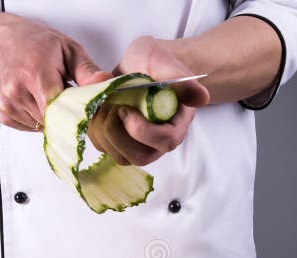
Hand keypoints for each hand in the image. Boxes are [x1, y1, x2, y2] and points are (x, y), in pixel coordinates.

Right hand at [0, 18, 111, 131]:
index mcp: (35, 73)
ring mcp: (7, 104)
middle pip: (53, 120)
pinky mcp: (3, 114)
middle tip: (67, 95)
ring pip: (42, 126)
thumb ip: (87, 71)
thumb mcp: (69, 50)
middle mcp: (16, 90)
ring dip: (52, 117)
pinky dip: (38, 118)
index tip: (85, 110)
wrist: (6, 43)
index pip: (59, 108)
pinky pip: (30, 127)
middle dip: (65, 113)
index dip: (75, 113)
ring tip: (47, 93)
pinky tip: (36, 100)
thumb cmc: (39, 45)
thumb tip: (106, 82)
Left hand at [88, 36, 208, 165]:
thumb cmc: (156, 64)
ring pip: (117, 155)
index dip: (141, 129)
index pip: (164, 141)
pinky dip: (95, 127)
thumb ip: (182, 78)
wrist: (141, 67)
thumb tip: (202, 97)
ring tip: (107, 102)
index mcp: (176, 125)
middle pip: (138, 156)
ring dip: (103, 128)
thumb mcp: (166, 62)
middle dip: (117, 131)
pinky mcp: (118, 146)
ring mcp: (138, 147)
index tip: (126, 108)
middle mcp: (158, 143)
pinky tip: (100, 108)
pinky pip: (102, 147)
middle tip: (113, 104)